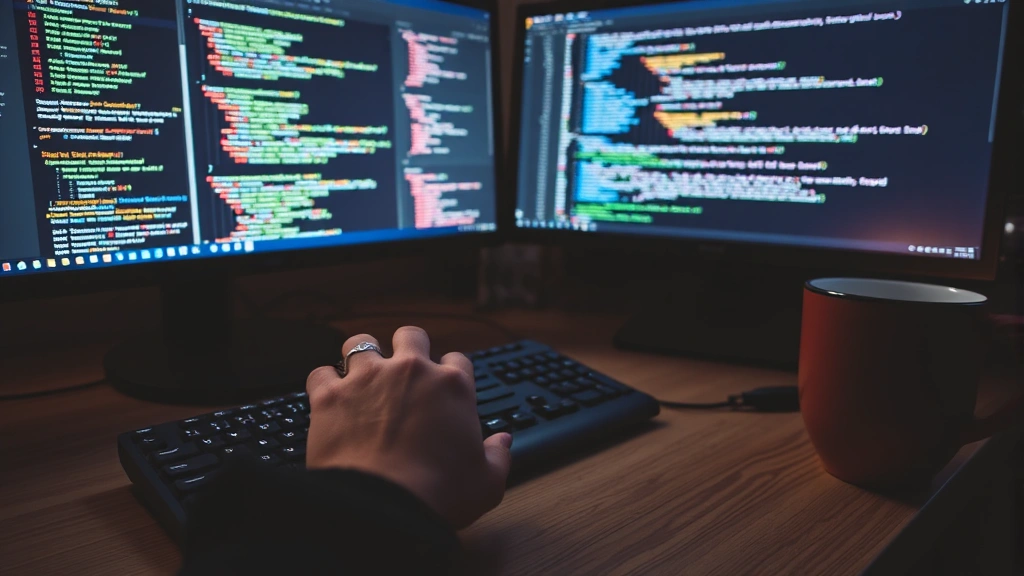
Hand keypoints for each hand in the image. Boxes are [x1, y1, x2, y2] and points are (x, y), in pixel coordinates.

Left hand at [304, 326, 512, 528]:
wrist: (382, 507)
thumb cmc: (439, 494)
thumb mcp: (486, 482)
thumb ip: (499, 456)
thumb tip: (503, 441)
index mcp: (453, 386)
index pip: (457, 360)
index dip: (451, 373)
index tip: (445, 389)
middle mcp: (411, 371)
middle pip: (411, 335)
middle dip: (408, 347)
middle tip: (404, 371)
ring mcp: (367, 378)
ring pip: (361, 343)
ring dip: (362, 356)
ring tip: (361, 375)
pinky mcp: (330, 395)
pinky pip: (321, 373)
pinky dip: (324, 382)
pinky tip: (328, 397)